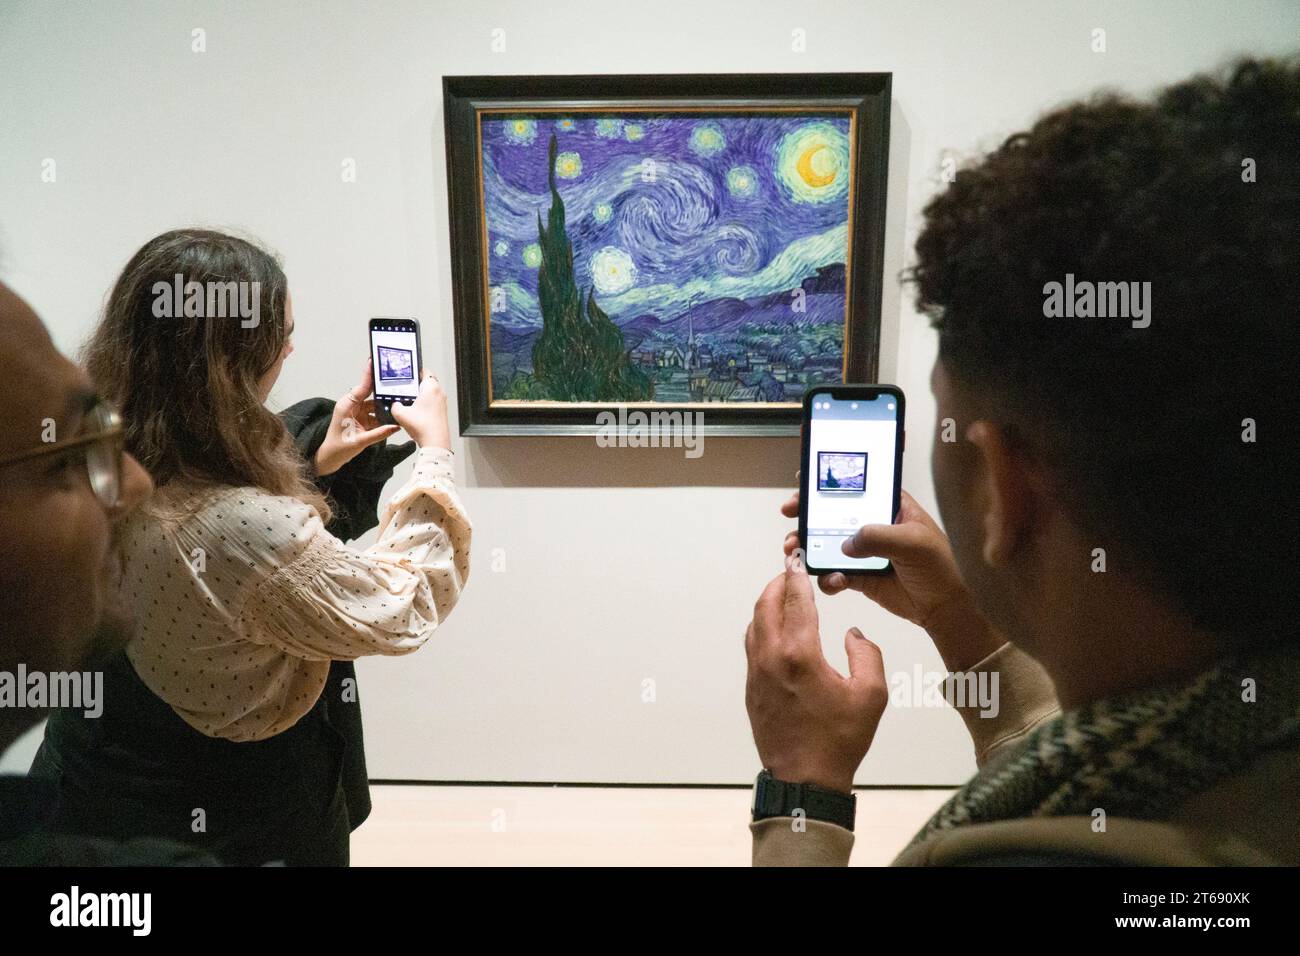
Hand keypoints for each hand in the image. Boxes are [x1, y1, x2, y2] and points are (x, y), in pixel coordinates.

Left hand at [314, 360, 399, 475]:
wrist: (331, 458)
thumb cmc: (339, 448)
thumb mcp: (359, 441)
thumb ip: (378, 433)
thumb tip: (395, 426)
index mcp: (347, 405)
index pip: (362, 387)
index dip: (369, 375)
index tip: (374, 361)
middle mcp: (353, 406)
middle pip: (371, 394)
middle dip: (384, 391)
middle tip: (399, 384)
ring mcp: (358, 413)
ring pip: (376, 405)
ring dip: (386, 406)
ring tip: (400, 404)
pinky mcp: (363, 420)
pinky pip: (377, 415)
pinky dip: (385, 417)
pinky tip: (395, 417)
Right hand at [390, 369, 450, 450]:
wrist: (435, 442)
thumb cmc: (424, 427)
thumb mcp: (400, 413)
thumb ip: (394, 405)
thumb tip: (394, 404)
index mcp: (431, 387)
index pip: (424, 370)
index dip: (414, 371)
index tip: (407, 373)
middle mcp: (439, 393)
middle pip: (427, 382)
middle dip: (416, 384)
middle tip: (405, 388)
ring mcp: (442, 403)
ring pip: (430, 393)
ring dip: (420, 395)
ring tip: (409, 401)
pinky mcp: (442, 412)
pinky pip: (432, 403)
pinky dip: (424, 405)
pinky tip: (416, 412)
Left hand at [744, 555, 888, 793]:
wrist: (806, 779)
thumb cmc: (839, 740)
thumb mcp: (871, 695)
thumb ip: (867, 654)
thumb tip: (853, 634)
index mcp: (799, 655)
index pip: (795, 600)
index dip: (797, 575)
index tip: (798, 559)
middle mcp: (771, 658)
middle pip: (766, 604)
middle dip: (777, 583)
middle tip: (790, 571)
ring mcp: (756, 673)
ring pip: (754, 623)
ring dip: (767, 604)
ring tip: (783, 595)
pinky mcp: (751, 688)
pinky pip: (752, 645)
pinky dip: (762, 627)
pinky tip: (776, 629)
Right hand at [780, 485, 1002, 670]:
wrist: (944, 608)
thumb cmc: (940, 567)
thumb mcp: (913, 542)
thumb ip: (879, 536)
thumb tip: (847, 542)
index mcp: (891, 506)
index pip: (857, 485)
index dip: (830, 480)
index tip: (806, 478)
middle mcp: (875, 525)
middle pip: (834, 512)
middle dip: (808, 512)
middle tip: (791, 512)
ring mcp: (865, 551)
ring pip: (827, 543)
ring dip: (808, 545)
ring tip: (795, 549)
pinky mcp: (860, 576)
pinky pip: (834, 573)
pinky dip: (826, 577)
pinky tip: (830, 581)